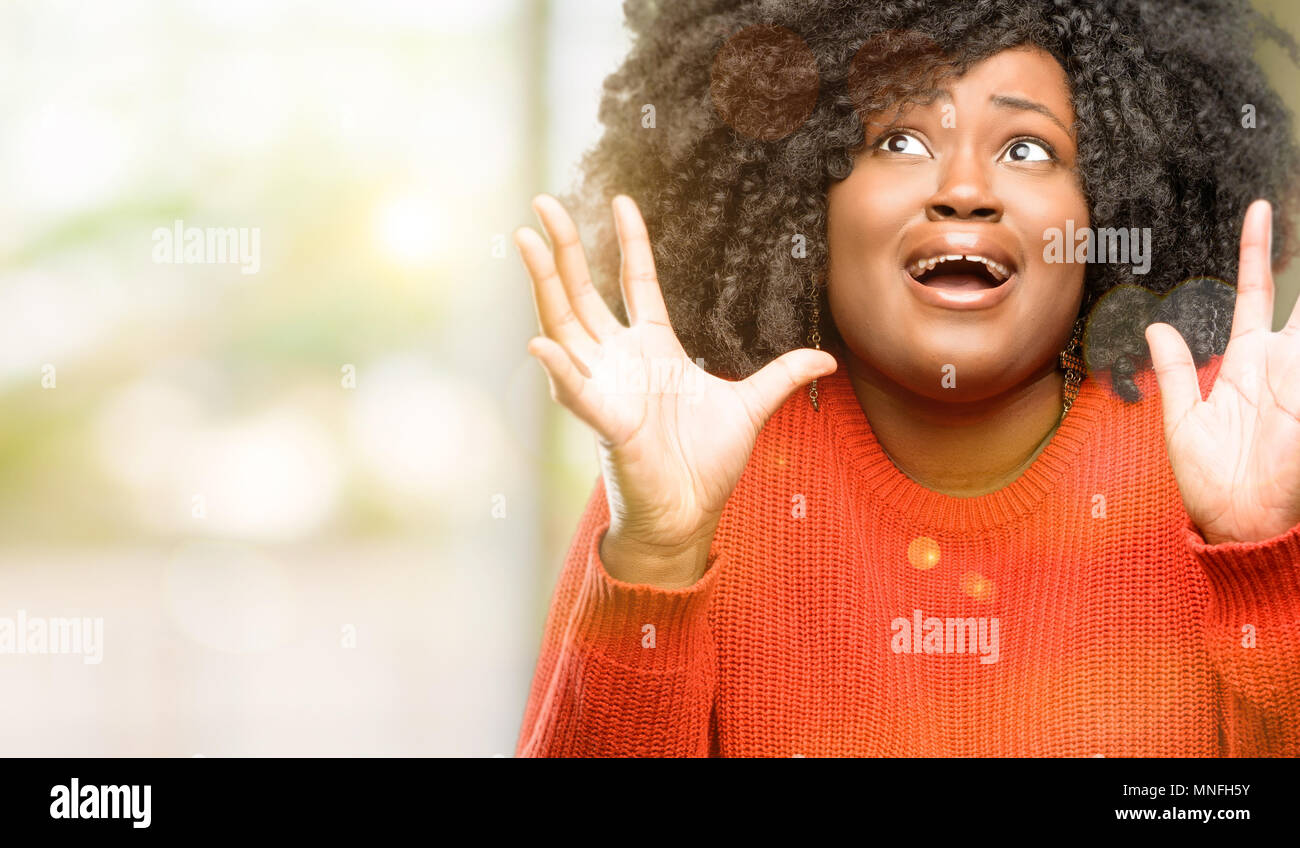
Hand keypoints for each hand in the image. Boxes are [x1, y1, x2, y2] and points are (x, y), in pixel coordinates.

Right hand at [514, 194, 835, 581]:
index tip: (620, 200)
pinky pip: (576, 390)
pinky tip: (540, 341)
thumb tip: (826, 357)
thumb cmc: (706, 464)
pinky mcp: (606, 421)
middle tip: (544, 203)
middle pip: (583, 292)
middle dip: (564, 248)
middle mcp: (620, 360)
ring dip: (545, 284)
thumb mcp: (750, 407)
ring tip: (528, 242)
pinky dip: (559, 368)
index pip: (636, 282)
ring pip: (565, 325)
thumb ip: (781, 375)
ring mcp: (606, 387)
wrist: (689, 514)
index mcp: (654, 348)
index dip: (629, 241)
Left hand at [1146, 199, 1299, 544]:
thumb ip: (1176, 370)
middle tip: (1288, 205)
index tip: (1259, 210)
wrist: (1238, 525)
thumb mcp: (1183, 420)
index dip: (1258, 252)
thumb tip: (1158, 326)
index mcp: (1248, 363)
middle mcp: (1284, 364)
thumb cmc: (1212, 483)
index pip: (1259, 293)